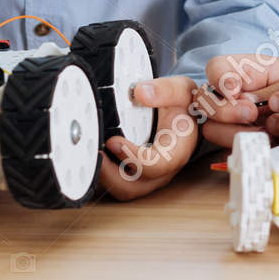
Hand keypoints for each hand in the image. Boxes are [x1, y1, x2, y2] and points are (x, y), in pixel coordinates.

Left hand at [97, 76, 201, 200]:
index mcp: (177, 152)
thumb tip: (139, 92)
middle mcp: (163, 170)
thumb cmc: (184, 105)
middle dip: (109, 175)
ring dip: (103, 176)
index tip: (114, 140)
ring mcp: (149, 175)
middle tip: (94, 154)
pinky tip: (95, 155)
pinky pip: (117, 183)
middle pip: (134, 187)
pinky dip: (104, 174)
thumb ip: (165, 90)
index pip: (155, 166)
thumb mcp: (182, 90)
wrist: (187, 113)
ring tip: (91, 154)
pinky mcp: (136, 174)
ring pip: (122, 189)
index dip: (132, 157)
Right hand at [200, 54, 278, 149]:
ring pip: (210, 128)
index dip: (220, 77)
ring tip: (262, 130)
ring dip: (233, 131)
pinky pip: (227, 149)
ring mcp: (229, 121)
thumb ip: (269, 87)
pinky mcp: (237, 142)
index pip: (215, 67)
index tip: (235, 88)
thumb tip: (244, 98)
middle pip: (203, 101)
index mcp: (240, 72)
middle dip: (224, 110)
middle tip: (251, 113)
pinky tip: (264, 142)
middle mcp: (228, 96)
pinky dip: (244, 146)